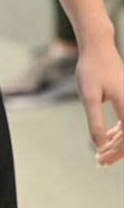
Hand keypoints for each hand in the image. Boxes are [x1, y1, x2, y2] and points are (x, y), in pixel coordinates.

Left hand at [75, 38, 123, 165]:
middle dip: (115, 150)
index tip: (100, 159)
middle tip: (99, 160)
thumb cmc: (92, 69)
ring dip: (117, 142)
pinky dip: (118, 131)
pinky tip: (107, 135)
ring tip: (101, 151)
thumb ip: (95, 122)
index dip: (115, 153)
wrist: (98, 47)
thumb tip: (100, 145)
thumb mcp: (89, 96)